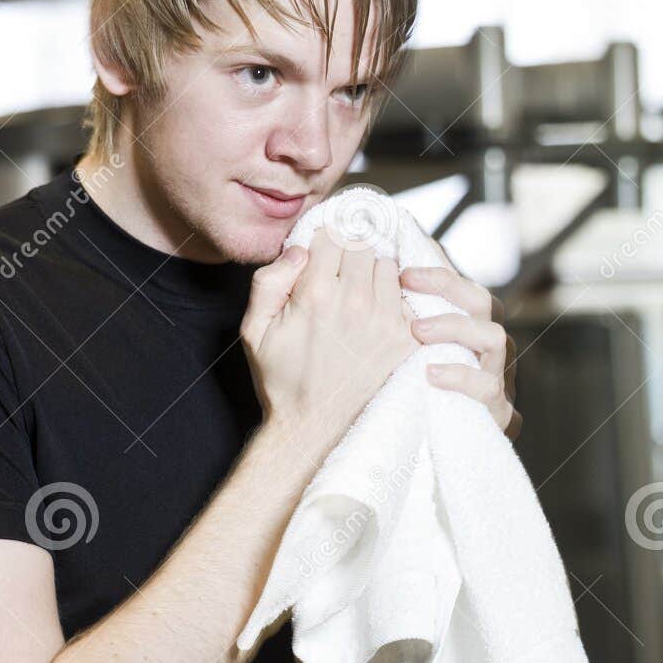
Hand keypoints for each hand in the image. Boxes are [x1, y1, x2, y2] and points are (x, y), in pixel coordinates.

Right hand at [241, 226, 418, 450]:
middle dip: (349, 253)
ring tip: (357, 295)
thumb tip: (299, 249)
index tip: (321, 255)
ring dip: (374, 272)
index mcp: (316, 293)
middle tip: (338, 276)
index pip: (332, 235)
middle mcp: (355, 301)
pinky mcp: (405, 338)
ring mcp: (385, 320)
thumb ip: (269, 281)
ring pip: (388, 265)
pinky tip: (376, 314)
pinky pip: (408, 296)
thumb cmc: (281, 379)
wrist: (313, 427)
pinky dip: (395, 298)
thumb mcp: (254, 330)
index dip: (324, 241)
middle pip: (362, 245)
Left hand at [400, 255, 521, 440]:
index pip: (466, 289)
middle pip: (486, 305)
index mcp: (474, 328)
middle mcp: (491, 347)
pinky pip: (488, 389)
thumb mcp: (415, 354)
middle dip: (449, 294)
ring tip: (418, 332)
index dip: (440, 277)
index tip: (405, 274)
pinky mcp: (499, 412)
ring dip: (456, 329)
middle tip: (407, 290)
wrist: (442, 454)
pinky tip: (431, 375)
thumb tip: (384, 274)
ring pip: (495, 340)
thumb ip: (409, 320)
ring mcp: (499, 376)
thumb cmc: (422, 393)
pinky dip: (461, 378)